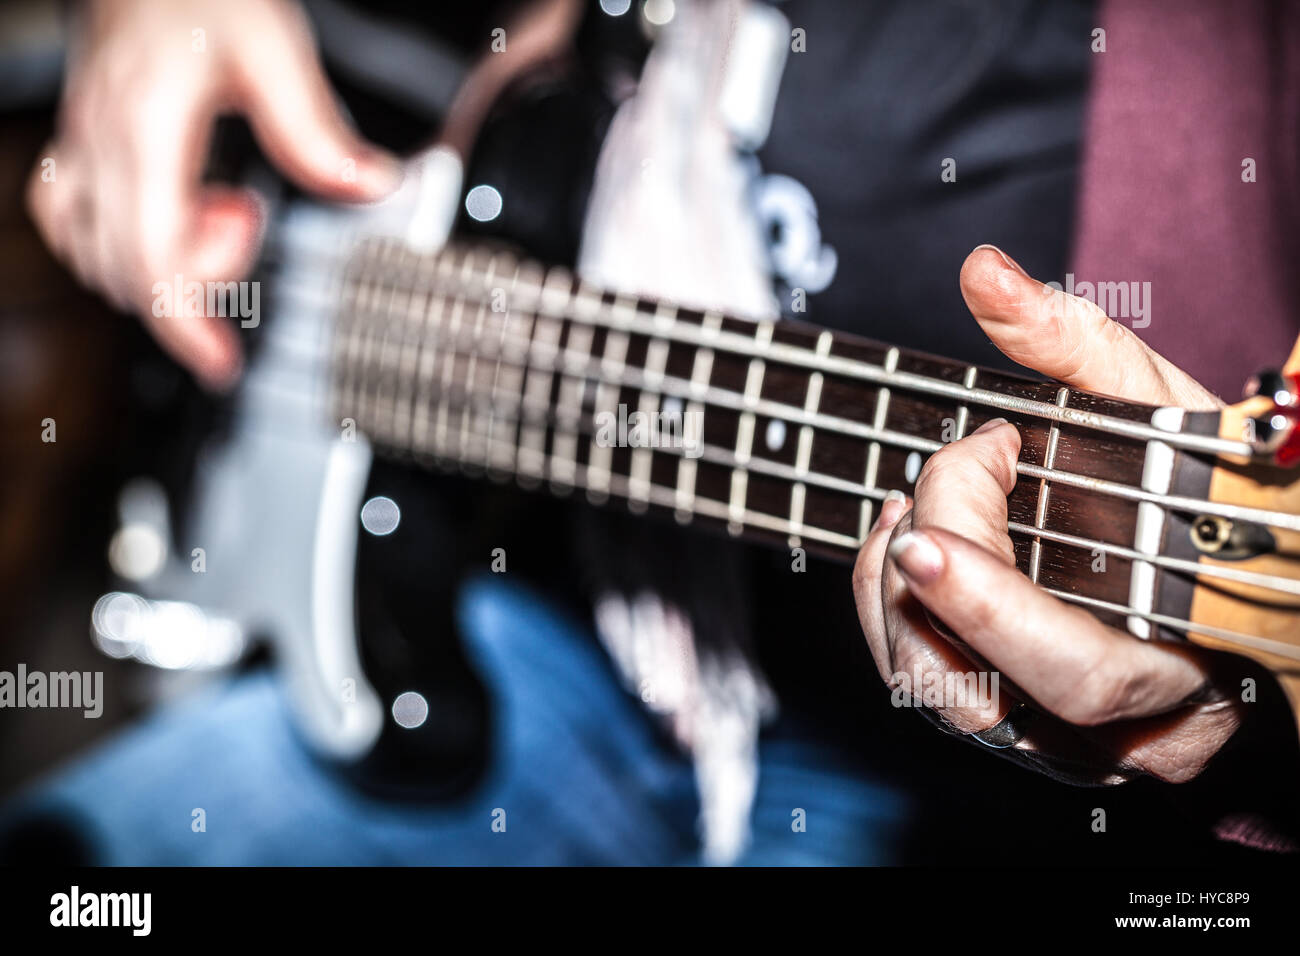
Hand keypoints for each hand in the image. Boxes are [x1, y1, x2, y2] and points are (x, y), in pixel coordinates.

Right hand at [27, 0, 400, 388]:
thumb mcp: (273, 53)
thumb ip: (317, 132)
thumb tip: (370, 187)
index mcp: (143, 132)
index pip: (153, 260)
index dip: (185, 326)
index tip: (220, 363)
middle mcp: (99, 145)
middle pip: (125, 270)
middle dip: (193, 289)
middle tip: (249, 235)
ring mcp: (82, 144)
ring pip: (94, 252)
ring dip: (164, 261)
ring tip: (222, 209)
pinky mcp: (82, 141)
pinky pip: (78, 219)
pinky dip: (125, 241)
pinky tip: (179, 212)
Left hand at [853, 245, 1241, 783]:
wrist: (1237, 569)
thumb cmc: (1211, 496)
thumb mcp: (1163, 415)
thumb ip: (1075, 347)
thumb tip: (982, 274)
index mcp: (1196, 663)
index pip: (1080, 670)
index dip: (994, 606)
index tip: (951, 494)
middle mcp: (1127, 729)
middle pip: (989, 695)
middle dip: (930, 591)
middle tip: (913, 516)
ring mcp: (1065, 740)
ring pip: (945, 706)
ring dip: (896, 604)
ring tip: (910, 517)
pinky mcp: (1018, 728)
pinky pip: (933, 695)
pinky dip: (895, 618)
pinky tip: (908, 546)